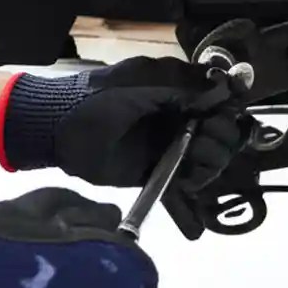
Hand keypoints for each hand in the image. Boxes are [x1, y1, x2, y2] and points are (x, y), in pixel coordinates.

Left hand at [0, 56, 249, 192]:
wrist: (60, 131)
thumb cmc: (98, 99)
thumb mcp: (141, 83)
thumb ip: (183, 88)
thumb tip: (226, 88)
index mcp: (176, 93)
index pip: (219, 101)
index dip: (228, 110)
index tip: (224, 116)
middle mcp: (179, 120)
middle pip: (221, 134)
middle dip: (220, 139)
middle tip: (203, 141)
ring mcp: (170, 149)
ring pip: (209, 160)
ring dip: (210, 164)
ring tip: (193, 166)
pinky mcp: (158, 174)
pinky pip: (185, 186)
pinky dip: (193, 198)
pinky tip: (193, 204)